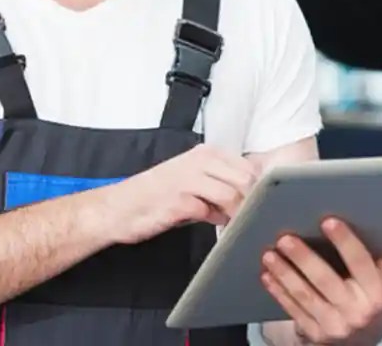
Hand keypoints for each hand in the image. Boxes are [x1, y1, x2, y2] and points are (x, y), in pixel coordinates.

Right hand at [96, 144, 258, 244]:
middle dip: (253, 202)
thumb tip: (249, 199)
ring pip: (232, 194)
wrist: (117, 208)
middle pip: (246, 180)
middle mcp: (199, 161)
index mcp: (205, 153)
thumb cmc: (155, 196)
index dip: (259, 188)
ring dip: (238, 214)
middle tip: (253, 218)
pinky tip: (217, 229)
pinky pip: (212, 212)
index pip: (249, 167)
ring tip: (236, 225)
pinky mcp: (180, 201)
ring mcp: (189, 179)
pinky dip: (219, 223)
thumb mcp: (190, 180)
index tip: (263, 205)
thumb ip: (219, 184)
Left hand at [261, 216, 381, 344]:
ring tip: (269, 253)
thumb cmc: (381, 289)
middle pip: (327, 280)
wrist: (368, 333)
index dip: (346, 241)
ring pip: (306, 295)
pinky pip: (294, 310)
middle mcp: (361, 309)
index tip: (328, 220)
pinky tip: (267, 274)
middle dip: (304, 258)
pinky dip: (279, 291)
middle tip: (285, 237)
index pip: (362, 262)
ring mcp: (338, 324)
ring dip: (285, 273)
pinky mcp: (318, 334)